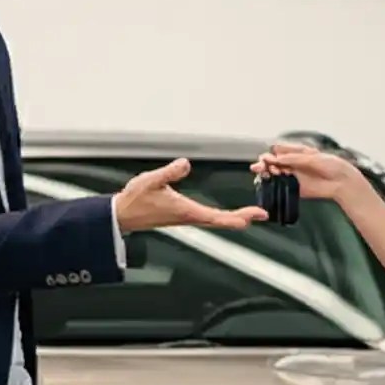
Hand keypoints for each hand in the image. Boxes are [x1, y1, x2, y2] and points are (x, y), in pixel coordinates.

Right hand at [114, 158, 266, 231]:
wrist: (122, 214)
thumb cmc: (135, 199)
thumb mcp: (150, 181)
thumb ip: (168, 172)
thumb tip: (185, 164)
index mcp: (185, 211)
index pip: (216, 216)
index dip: (236, 216)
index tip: (253, 216)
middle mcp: (189, 217)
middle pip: (220, 220)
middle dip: (242, 217)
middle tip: (262, 214)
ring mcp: (186, 218)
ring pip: (215, 220)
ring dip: (234, 217)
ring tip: (251, 214)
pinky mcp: (183, 216)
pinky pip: (208, 218)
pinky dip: (222, 216)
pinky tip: (228, 214)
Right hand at [249, 142, 362, 201]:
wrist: (342, 182)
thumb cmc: (333, 165)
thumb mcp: (313, 158)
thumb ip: (295, 158)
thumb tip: (278, 158)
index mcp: (299, 151)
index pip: (280, 150)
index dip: (271, 152)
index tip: (266, 156)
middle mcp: (294, 162)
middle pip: (274, 161)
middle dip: (266, 163)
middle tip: (261, 166)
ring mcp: (294, 175)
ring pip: (276, 172)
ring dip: (269, 172)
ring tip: (267, 173)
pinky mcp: (296, 187)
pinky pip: (281, 185)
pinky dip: (275, 183)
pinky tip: (272, 181)